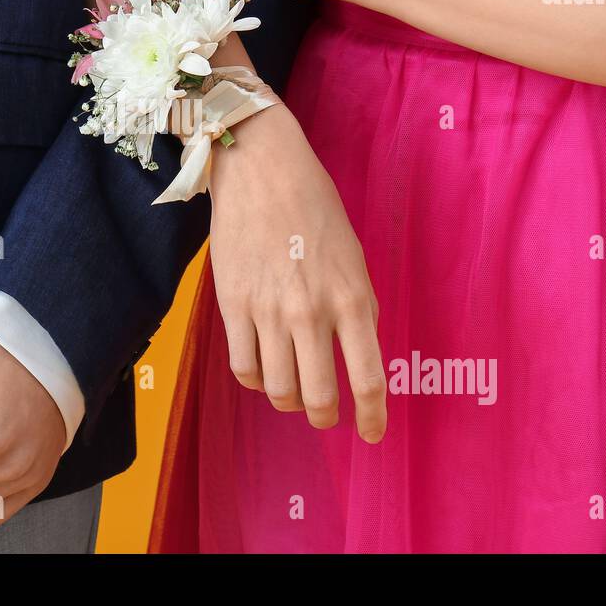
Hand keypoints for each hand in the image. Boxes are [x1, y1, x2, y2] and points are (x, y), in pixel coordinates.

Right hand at [209, 103, 385, 440]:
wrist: (263, 170)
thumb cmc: (314, 208)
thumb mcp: (354, 259)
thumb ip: (356, 309)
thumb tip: (355, 357)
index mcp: (353, 299)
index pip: (368, 379)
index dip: (372, 418)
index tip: (370, 434)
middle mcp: (312, 312)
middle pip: (318, 397)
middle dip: (324, 418)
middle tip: (325, 418)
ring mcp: (269, 311)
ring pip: (278, 389)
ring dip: (288, 401)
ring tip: (292, 393)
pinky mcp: (233, 305)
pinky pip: (243, 367)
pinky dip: (255, 381)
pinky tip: (262, 371)